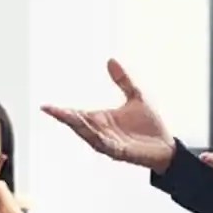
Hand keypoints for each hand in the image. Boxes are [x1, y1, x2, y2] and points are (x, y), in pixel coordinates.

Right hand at [41, 59, 176, 172]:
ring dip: (80, 128)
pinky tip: (95, 135)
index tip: (45, 106)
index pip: (77, 115)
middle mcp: (102, 133)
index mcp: (101, 120)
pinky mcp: (122, 152)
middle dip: (67, 118)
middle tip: (53, 111)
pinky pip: (108, 147)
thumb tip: (111, 60)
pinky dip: (101, 141)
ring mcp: (110, 144)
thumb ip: (123, 80)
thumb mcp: (136, 96)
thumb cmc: (150, 125)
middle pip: (79, 125)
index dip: (61, 112)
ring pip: (90, 136)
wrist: (167, 146)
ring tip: (69, 118)